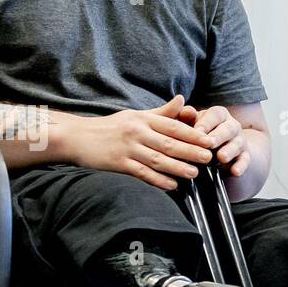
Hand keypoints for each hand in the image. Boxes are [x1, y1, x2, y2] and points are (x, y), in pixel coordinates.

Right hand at [62, 94, 214, 189]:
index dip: (193, 134)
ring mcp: (127, 148)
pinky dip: (158, 180)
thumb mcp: (136, 115)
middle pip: (169, 143)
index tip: (209, 141)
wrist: (78, 137)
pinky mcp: (118, 163)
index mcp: (143, 119)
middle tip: (209, 158)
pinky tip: (172, 185)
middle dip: (191, 151)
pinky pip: (142, 173)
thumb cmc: (111, 127)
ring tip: (194, 173)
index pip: (173, 126)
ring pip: (158, 159)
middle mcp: (137, 132)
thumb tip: (183, 101)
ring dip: (178, 167)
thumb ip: (161, 112)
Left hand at [178, 103, 249, 178]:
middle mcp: (232, 126)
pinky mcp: (244, 157)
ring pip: (237, 144)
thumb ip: (187, 118)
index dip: (207, 122)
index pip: (215, 114)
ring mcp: (240, 141)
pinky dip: (241, 166)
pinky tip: (235, 172)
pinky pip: (245, 161)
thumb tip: (186, 111)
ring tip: (221, 157)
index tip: (197, 130)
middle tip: (210, 143)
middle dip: (219, 136)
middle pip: (229, 128)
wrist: (220, 148)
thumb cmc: (201, 133)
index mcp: (219, 115)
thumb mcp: (193, 124)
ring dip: (230, 151)